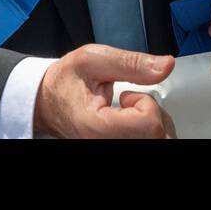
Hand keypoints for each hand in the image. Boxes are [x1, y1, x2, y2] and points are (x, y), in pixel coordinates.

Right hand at [33, 45, 175, 137]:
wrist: (46, 102)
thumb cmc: (65, 83)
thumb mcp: (92, 59)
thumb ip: (131, 62)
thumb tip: (164, 65)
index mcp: (96, 128)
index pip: (148, 124)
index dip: (146, 102)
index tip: (128, 94)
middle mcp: (103, 145)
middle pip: (158, 136)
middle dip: (154, 111)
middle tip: (133, 100)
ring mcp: (111, 150)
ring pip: (159, 141)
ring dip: (155, 121)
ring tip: (133, 110)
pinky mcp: (119, 148)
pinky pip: (152, 143)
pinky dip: (151, 131)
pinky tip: (135, 122)